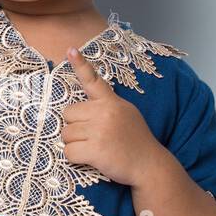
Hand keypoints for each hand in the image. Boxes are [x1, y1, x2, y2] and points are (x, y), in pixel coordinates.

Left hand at [60, 46, 167, 187]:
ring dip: (75, 144)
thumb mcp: (126, 113)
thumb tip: (81, 109)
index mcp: (111, 102)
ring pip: (66, 134)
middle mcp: (104, 113)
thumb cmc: (135, 140)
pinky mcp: (95, 150)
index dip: (80, 65)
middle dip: (74, 127)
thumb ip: (107, 106)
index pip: (93, 80)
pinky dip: (75, 158)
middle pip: (68, 114)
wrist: (149, 165)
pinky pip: (68, 152)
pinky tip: (91, 158)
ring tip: (95, 147)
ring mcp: (99, 131)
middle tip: (92, 136)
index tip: (70, 50)